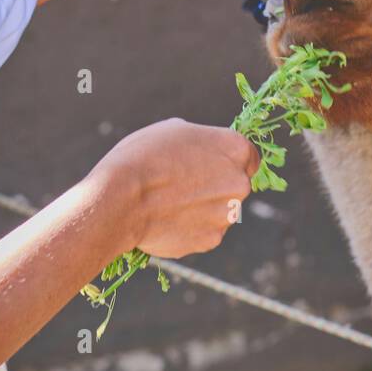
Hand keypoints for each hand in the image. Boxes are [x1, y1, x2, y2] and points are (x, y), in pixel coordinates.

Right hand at [90, 118, 258, 259]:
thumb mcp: (176, 130)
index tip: (213, 165)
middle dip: (216, 186)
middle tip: (184, 185)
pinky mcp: (211, 240)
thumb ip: (203, 143)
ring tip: (169, 203)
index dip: (231, 161)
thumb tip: (206, 154)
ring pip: (220, 210)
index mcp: (235, 148)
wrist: (121, 199)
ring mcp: (227, 214)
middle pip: (235, 185)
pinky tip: (167, 220)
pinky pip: (205, 231)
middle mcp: (239, 182)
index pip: (250, 157)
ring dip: (203, 208)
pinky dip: (190, 228)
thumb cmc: (144, 156)